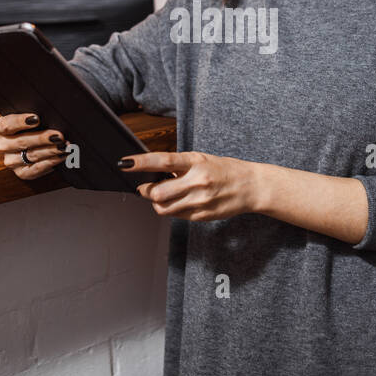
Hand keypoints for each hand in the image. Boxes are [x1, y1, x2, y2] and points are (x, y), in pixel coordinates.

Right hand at [0, 112, 68, 179]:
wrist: (34, 144)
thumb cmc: (32, 126)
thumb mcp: (29, 119)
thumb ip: (34, 117)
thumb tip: (50, 115)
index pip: (6, 124)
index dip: (20, 121)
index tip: (36, 118)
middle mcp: (2, 145)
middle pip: (21, 141)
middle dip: (42, 138)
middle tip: (58, 135)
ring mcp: (10, 161)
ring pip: (31, 155)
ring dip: (50, 151)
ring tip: (64, 146)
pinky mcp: (21, 172)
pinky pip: (36, 168)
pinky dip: (51, 162)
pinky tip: (62, 156)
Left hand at [120, 150, 256, 220]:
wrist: (250, 186)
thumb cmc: (225, 170)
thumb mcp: (202, 159)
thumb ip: (178, 165)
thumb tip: (153, 172)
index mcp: (196, 162)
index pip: (163, 161)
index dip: (141, 163)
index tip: (125, 163)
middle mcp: (197, 181)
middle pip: (157, 193)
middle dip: (147, 191)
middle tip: (147, 187)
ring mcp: (200, 201)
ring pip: (163, 208)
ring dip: (157, 202)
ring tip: (164, 195)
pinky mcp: (201, 216)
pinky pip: (176, 216)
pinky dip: (172, 209)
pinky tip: (181, 201)